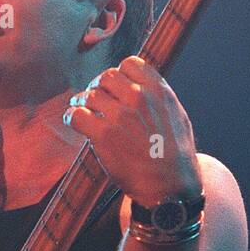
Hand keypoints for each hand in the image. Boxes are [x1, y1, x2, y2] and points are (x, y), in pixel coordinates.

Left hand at [63, 55, 202, 205]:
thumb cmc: (175, 155)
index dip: (119, 74)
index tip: (115, 86)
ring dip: (83, 102)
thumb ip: (158, 96)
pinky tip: (75, 122)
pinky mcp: (103, 135)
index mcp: (158, 91)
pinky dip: (72, 116)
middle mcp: (139, 98)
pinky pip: (77, 115)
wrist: (170, 187)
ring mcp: (120, 116)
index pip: (130, 64)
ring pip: (90, 94)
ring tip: (83, 110)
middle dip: (99, 87)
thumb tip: (141, 84)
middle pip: (107, 77)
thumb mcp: (177, 116)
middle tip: (95, 99)